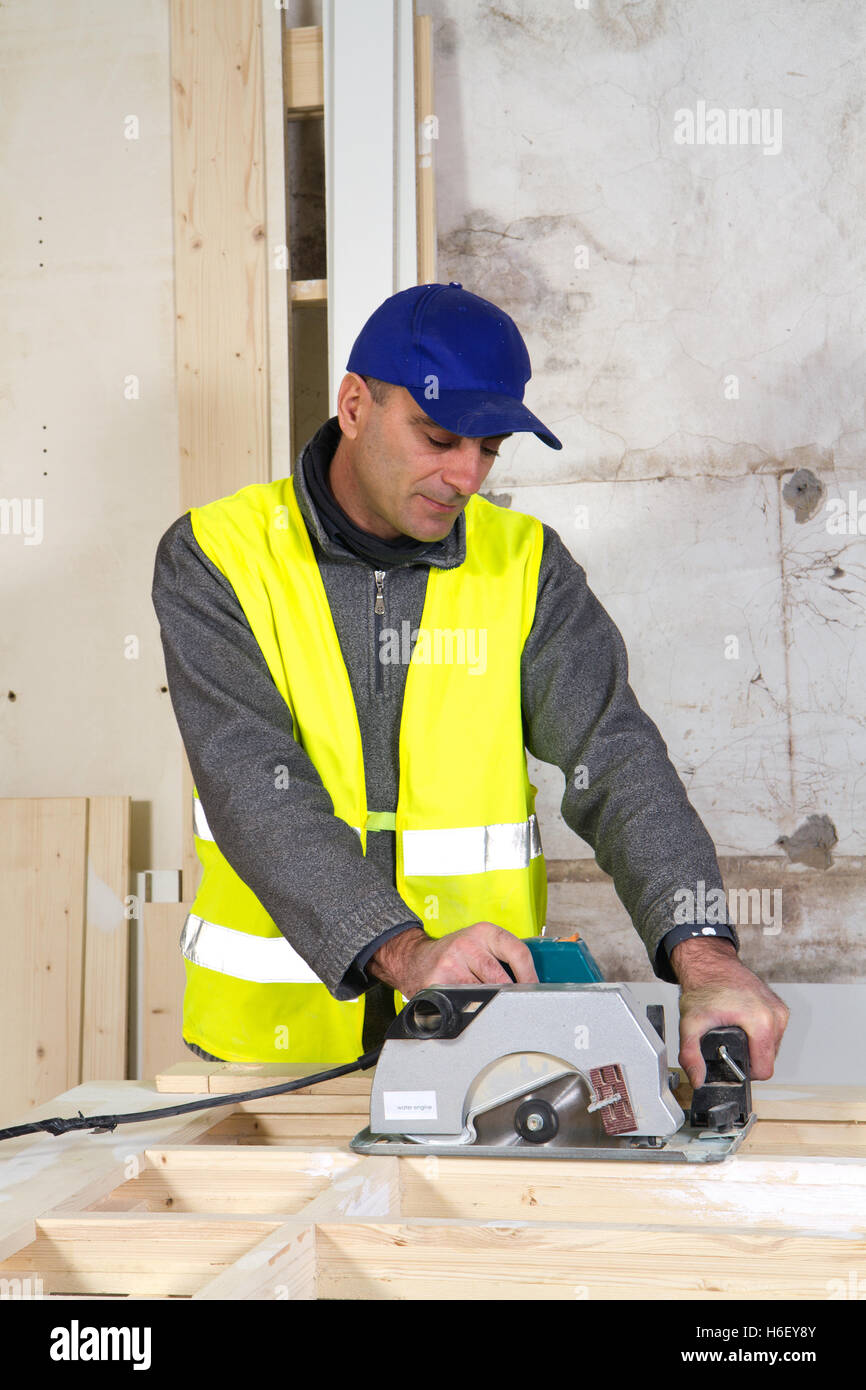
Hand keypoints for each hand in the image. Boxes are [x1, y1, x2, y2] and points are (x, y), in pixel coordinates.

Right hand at [368, 922, 537, 997]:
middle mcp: (468, 943)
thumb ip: (504, 956)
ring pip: (484, 993)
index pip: (517, 952)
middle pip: (501, 978)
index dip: (529, 975)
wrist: (415, 959)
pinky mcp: (439, 981)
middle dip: (510, 995)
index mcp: (484, 932)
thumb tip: (533, 982)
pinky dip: (470, 1007)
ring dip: (490, 1003)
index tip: (533, 989)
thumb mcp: (480, 944)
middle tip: (515, 1005)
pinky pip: (464, 1001)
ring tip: (490, 1005)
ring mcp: (452, 962)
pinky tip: (469, 1005)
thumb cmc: (454, 955)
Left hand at [670, 937, 789, 1087]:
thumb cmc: (704, 987)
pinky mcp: (779, 1005)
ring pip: (772, 1047)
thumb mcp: (690, 1023)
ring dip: (755, 1047)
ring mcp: (779, 1009)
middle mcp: (776, 1015)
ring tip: (735, 1034)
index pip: (764, 1070)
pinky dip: (759, 1034)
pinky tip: (743, 1026)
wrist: (709, 962)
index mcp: (761, 1022)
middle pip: (769, 1059)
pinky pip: (774, 1033)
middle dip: (749, 1058)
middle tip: (729, 1046)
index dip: (746, 1073)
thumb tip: (697, 1079)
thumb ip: (690, 1055)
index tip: (732, 1063)